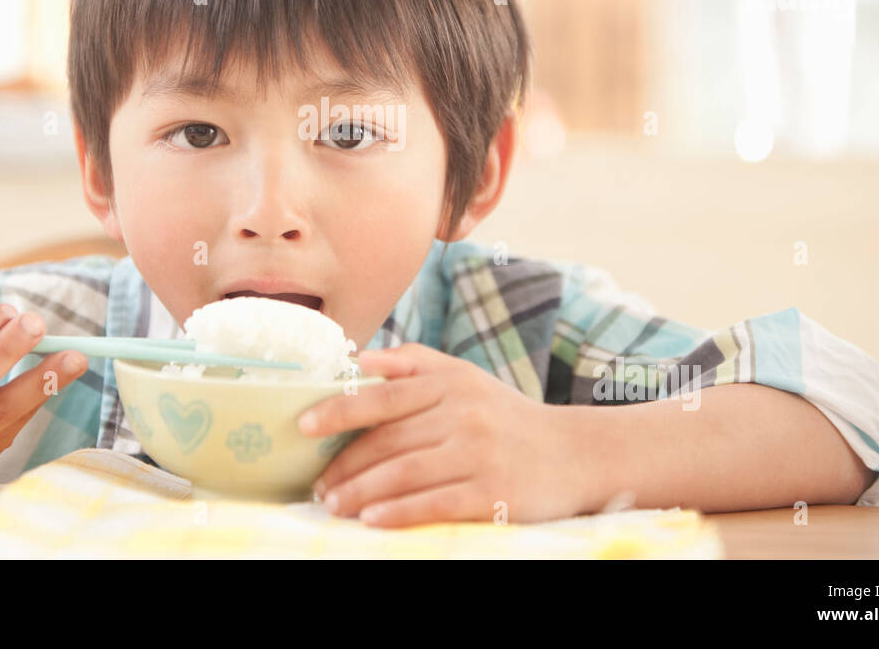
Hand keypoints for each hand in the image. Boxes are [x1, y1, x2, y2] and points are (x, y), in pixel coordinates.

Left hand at [299, 342, 585, 526]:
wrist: (575, 453)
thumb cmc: (504, 416)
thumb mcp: (464, 377)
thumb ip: (412, 364)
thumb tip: (357, 358)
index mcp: (451, 383)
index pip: (383, 396)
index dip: (339, 410)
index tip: (302, 425)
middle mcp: (464, 414)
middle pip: (388, 440)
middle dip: (344, 465)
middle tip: (316, 484)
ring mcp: (479, 454)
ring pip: (405, 474)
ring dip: (361, 492)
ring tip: (333, 506)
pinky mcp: (494, 492)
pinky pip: (436, 504)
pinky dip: (399, 513)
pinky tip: (372, 520)